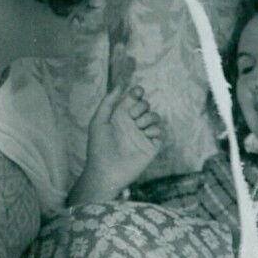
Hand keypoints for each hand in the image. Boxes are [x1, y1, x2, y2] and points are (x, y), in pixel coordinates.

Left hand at [74, 79, 163, 201]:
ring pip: (155, 117)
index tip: (136, 93)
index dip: (137, 93)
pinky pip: (160, 132)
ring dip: (148, 117)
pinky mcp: (151, 147)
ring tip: (138, 126)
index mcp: (121, 116)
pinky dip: (154, 130)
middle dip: (142, 106)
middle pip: (146, 105)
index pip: (134, 99)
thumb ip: (108, 102)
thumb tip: (120, 85)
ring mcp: (143, 135)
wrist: (105, 171)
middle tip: (132, 116)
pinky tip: (145, 135)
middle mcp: (133, 124)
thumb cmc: (98, 148)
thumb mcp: (98, 122)